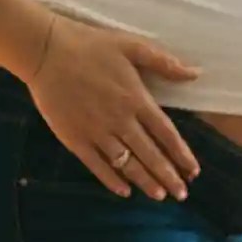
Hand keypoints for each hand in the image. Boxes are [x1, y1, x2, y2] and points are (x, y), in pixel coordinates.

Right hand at [26, 13, 202, 200]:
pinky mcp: (75, 139)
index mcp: (136, 99)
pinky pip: (97, 166)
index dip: (181, 154)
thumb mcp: (132, 46)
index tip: (193, 170)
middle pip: (150, 155)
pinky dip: (112, 181)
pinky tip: (124, 191)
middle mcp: (120, 120)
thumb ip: (164, 63)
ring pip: (127, 164)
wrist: (46, 52)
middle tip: (182, 195)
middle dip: (168, 177)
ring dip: (145, 182)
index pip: (166, 134)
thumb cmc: (90, 46)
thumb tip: (195, 73)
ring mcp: (97, 132)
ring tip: (159, 196)